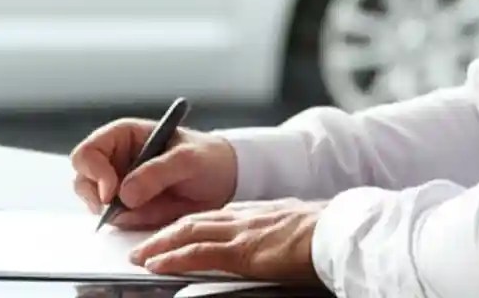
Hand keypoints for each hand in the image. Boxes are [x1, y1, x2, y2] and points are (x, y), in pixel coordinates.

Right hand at [70, 118, 237, 229]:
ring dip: (115, 213)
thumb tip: (125, 194)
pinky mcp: (129, 208)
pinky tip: (152, 215)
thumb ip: (157, 172)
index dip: (94, 172)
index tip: (112, 192)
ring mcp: (120, 185)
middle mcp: (115, 159)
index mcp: (123, 136)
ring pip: (95, 203)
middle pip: (83, 180)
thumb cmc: (207, 158)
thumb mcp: (188, 160)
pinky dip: (128, 224)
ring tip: (148, 210)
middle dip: (97, 198)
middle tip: (121, 211)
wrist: (225, 180)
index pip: (88, 151)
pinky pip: (116, 220)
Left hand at [129, 199, 325, 282]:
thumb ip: (272, 232)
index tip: (169, 233)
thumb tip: (270, 243)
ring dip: (158, 245)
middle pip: (191, 222)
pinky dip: (172, 258)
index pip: (210, 217)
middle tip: (141, 246)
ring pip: (186, 234)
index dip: (185, 225)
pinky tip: (157, 265)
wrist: (338, 231)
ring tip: (140, 256)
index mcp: (253, 213)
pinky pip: (197, 254)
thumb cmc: (324, 233)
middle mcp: (241, 218)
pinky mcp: (241, 252)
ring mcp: (239, 233)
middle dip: (163, 234)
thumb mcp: (291, 227)